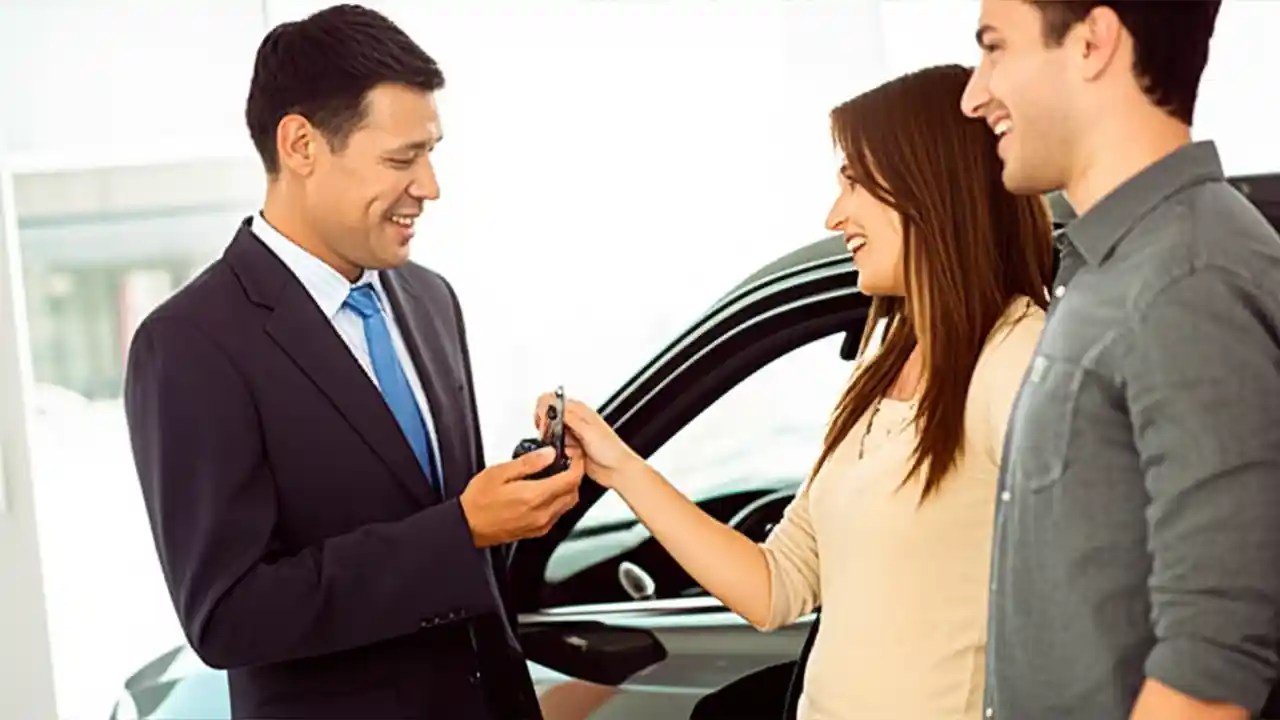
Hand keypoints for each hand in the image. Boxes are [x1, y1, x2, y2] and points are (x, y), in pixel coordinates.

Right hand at [458, 446, 584, 547]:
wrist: (468, 526)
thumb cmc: (479, 501)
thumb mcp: (500, 472)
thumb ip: (528, 462)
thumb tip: (548, 454)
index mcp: (534, 496)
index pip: (571, 479)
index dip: (577, 463)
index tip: (573, 454)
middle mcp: (542, 513)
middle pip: (573, 492)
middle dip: (574, 475)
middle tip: (566, 462)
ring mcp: (541, 524)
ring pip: (568, 504)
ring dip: (568, 488)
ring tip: (556, 474)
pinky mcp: (537, 531)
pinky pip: (558, 514)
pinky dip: (559, 501)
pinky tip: (547, 492)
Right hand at [534, 393, 643, 488]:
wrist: (616, 470)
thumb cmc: (611, 449)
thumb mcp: (588, 431)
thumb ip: (570, 418)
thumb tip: (554, 407)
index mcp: (580, 411)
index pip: (553, 400)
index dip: (544, 408)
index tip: (542, 419)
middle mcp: (574, 421)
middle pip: (548, 416)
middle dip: (544, 425)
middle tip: (547, 433)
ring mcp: (571, 435)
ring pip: (550, 432)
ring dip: (551, 440)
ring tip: (560, 445)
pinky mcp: (569, 448)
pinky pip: (554, 447)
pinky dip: (555, 450)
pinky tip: (563, 453)